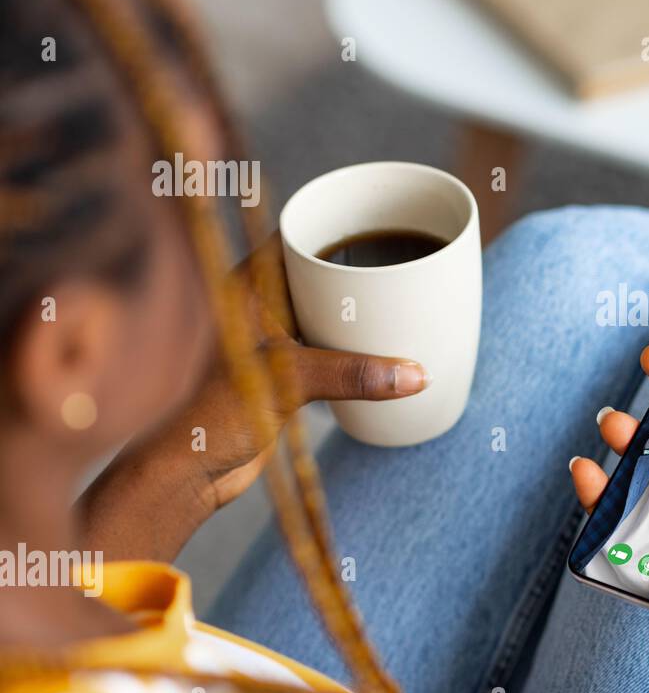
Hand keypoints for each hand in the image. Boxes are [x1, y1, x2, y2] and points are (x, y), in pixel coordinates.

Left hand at [80, 238, 427, 559]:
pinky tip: (384, 347)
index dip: (331, 226)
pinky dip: (355, 346)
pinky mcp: (285, 375)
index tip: (374, 219)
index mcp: (245, 289)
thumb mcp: (289, 382)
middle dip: (357, 268)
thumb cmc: (212, 417)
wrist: (189, 474)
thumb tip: (416, 375)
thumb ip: (352, 374)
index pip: (293, 239)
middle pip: (316, 273)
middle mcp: (258, 307)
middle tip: (401, 261)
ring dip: (358, 312)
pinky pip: (328, 348)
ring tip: (403, 301)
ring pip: (324, 312)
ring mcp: (272, 341)